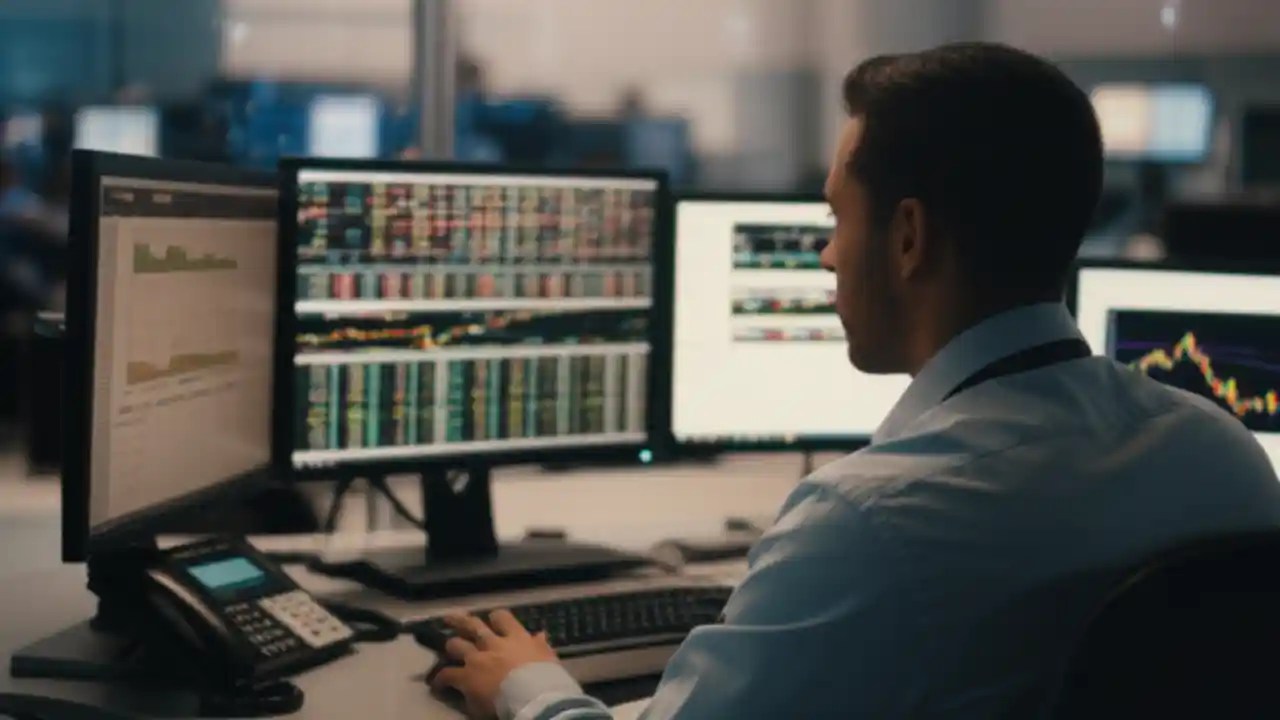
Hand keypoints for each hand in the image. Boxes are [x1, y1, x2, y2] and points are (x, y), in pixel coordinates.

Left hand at [429, 610, 558, 718]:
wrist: (532, 695)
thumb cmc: (545, 677)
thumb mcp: (548, 657)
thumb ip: (540, 645)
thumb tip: (541, 635)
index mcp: (516, 637)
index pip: (502, 618)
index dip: (495, 618)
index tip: (492, 620)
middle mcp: (493, 643)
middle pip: (472, 626)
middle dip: (461, 622)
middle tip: (450, 619)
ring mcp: (477, 659)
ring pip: (456, 645)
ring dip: (452, 646)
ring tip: (448, 649)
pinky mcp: (466, 677)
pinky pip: (447, 674)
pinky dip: (441, 679)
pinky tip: (437, 684)